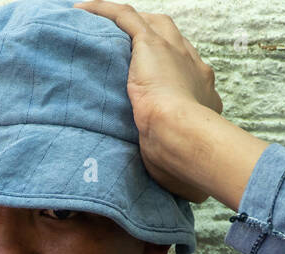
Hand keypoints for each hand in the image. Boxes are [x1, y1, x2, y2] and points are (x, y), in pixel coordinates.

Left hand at [73, 0, 222, 201]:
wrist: (183, 138)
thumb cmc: (186, 160)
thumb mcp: (186, 170)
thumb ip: (183, 175)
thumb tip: (186, 203)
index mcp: (204, 93)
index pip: (187, 76)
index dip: (169, 77)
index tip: (149, 88)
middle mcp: (193, 65)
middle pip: (172, 44)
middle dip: (152, 45)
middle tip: (125, 56)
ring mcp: (174, 51)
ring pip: (150, 24)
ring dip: (128, 23)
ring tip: (101, 28)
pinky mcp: (150, 42)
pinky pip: (124, 16)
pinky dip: (103, 11)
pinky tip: (81, 10)